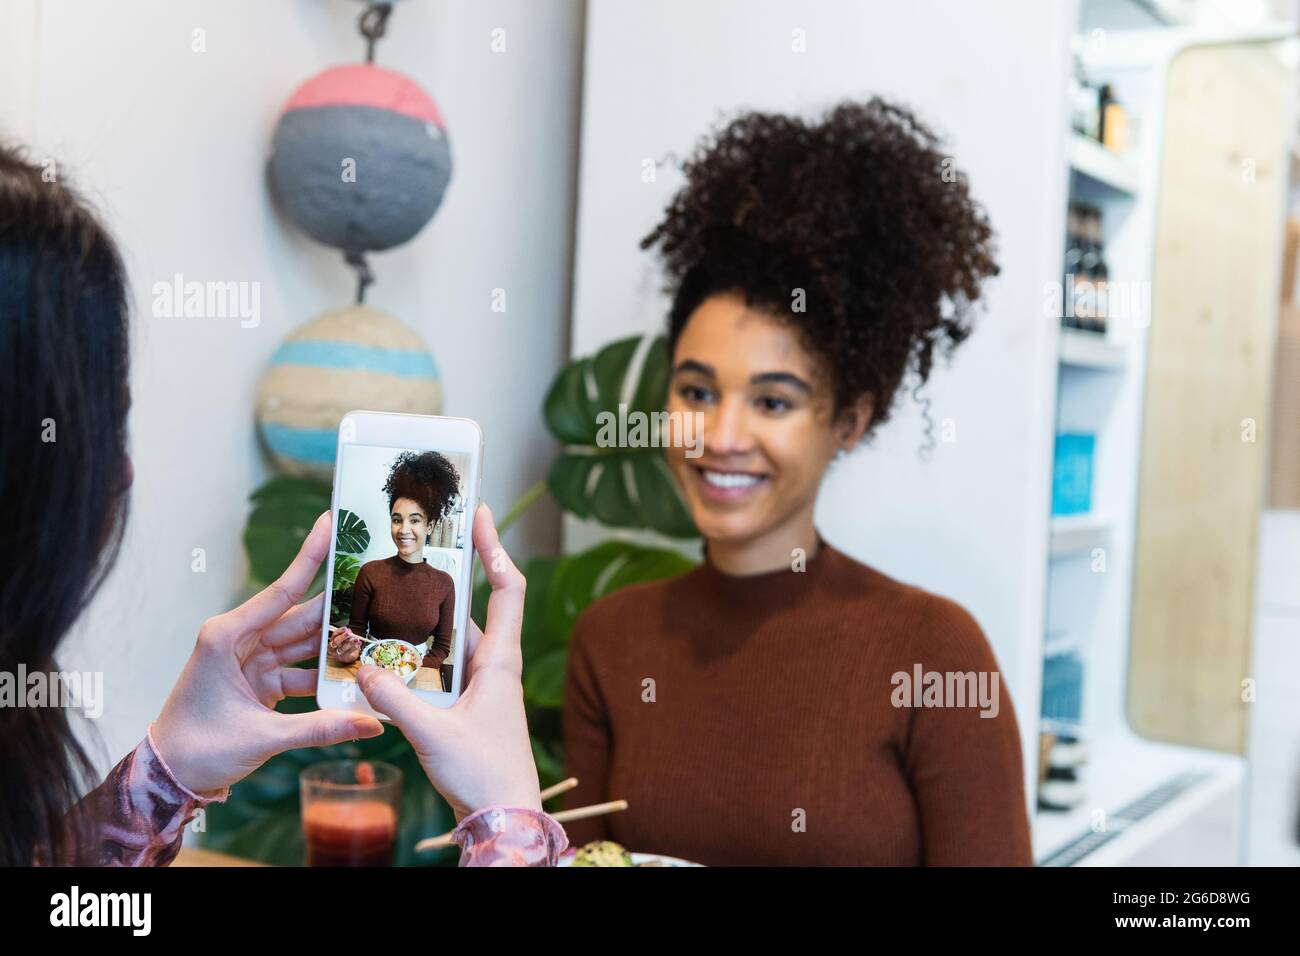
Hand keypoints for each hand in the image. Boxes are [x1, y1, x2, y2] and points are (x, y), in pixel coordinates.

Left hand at [152, 512, 383, 793]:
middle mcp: (239, 640)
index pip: (282, 590)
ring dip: (338, 644)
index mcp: (227, 636)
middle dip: (340, 605)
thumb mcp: (262, 738)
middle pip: (300, 616)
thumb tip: (373, 723)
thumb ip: (321, 727)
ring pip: (305, 643)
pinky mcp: (260, 680)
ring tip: (380, 632)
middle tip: (379, 584)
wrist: (168, 779)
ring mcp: (251, 660)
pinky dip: (326, 674)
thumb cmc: (198, 750)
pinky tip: (358, 674)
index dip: (311, 556)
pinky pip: (302, 669)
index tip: (332, 522)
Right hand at [356, 504, 539, 820]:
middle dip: (440, 581)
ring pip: (447, 644)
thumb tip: (360, 668)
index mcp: (500, 661)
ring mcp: (481, 687)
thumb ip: (394, 700)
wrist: (503, 819)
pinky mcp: (466, 708)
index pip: (507, 588)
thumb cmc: (485, 775)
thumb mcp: (433, 734)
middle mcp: (493, 667)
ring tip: (382, 600)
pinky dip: (413, 662)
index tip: (478, 514)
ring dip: (418, 626)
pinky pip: (438, 671)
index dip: (494, 548)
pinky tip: (382, 659)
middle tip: (409, 550)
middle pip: (469, 610)